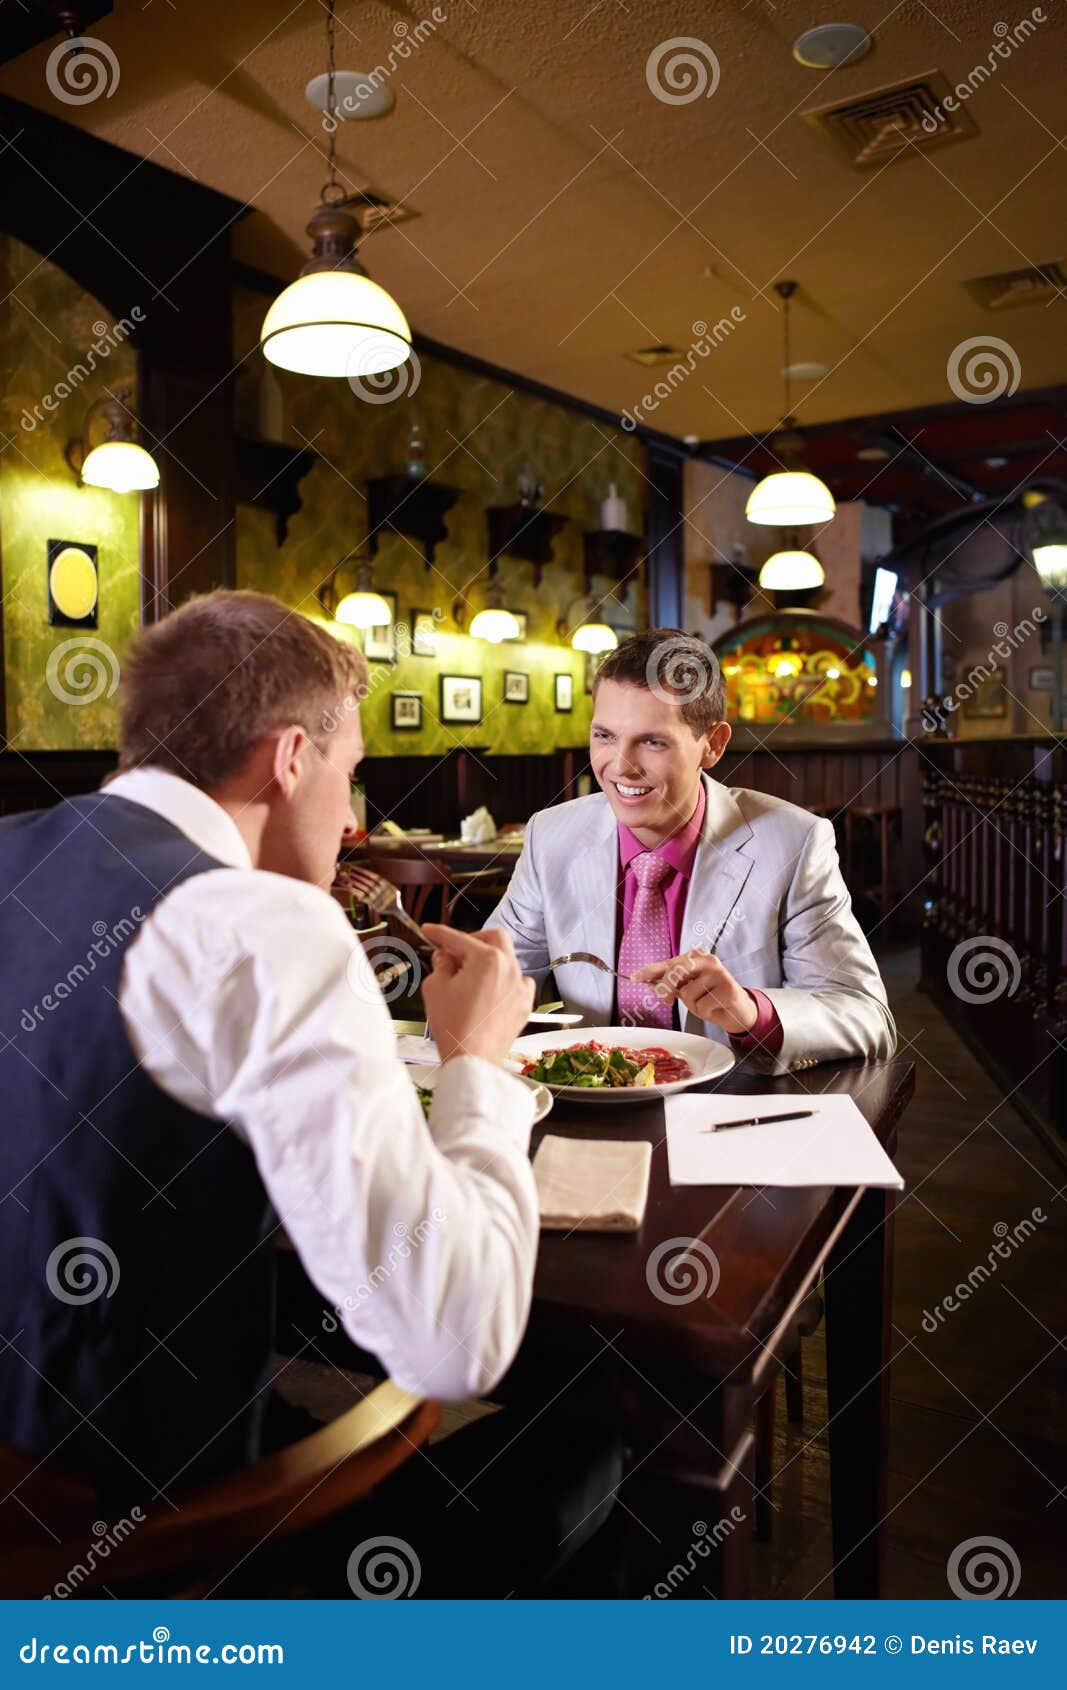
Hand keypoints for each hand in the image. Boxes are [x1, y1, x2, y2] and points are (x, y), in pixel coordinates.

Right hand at [421, 924, 534, 1065]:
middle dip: (472, 939)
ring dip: (488, 960)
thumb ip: (440, 965)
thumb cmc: (455, 1028)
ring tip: (467, 975)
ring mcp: (520, 987)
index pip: (460, 938)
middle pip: (494, 938)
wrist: (472, 1061)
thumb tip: (445, 958)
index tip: (431, 931)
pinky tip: (487, 990)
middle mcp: (510, 969)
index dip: (441, 933)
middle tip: (454, 950)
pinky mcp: (523, 1004)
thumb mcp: (435, 989)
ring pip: (507, 959)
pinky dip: (502, 980)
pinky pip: (516, 982)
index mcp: (488, 960)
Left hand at [631, 948, 757, 1035]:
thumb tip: (649, 983)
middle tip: (669, 1000)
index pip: (669, 963)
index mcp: (696, 957)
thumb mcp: (687, 990)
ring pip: (688, 993)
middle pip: (676, 971)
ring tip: (705, 1003)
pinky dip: (704, 1012)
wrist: (737, 1011)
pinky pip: (702, 1006)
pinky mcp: (728, 989)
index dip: (650, 971)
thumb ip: (670, 985)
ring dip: (692, 1005)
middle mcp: (708, 960)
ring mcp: (719, 973)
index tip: (634, 977)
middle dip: (667, 988)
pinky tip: (715, 1007)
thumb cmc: (710, 998)